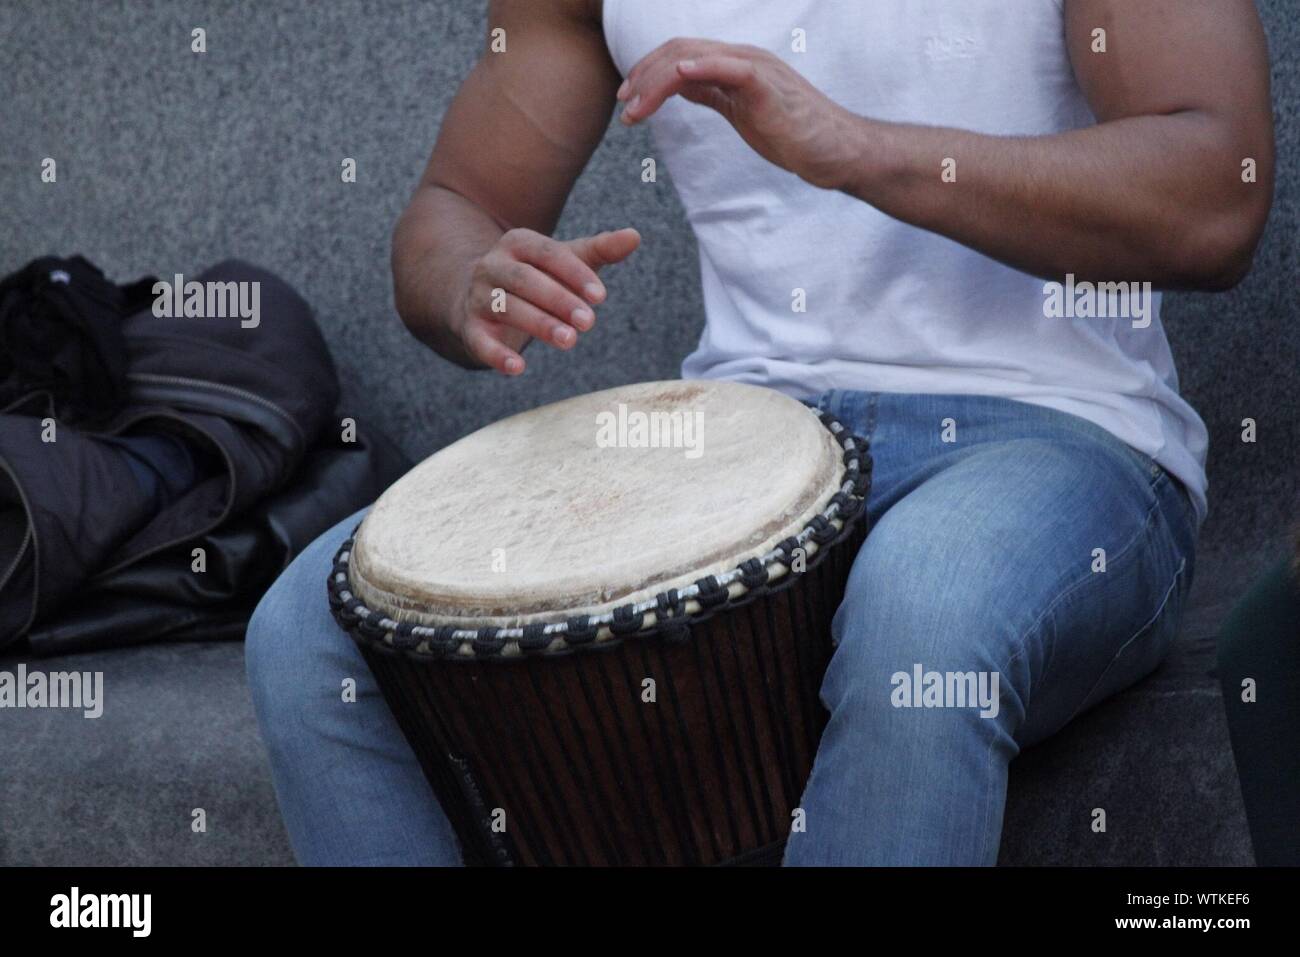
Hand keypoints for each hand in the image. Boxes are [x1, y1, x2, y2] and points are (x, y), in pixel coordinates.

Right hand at [454, 227, 640, 374]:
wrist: (478, 296)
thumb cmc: (536, 276)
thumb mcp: (566, 261)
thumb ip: (600, 249)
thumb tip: (634, 236)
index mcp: (518, 243)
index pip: (548, 254)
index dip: (575, 274)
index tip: (601, 296)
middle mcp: (493, 266)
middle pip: (525, 280)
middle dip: (558, 300)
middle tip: (589, 322)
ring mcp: (479, 297)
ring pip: (507, 308)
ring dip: (539, 324)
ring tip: (569, 341)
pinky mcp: (470, 328)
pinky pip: (480, 341)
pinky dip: (497, 355)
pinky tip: (518, 368)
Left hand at [617, 39, 857, 189]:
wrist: (834, 150)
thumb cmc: (792, 134)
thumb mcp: (741, 110)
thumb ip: (713, 92)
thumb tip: (682, 84)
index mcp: (733, 64)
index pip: (679, 55)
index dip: (647, 73)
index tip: (627, 99)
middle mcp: (741, 58)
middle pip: (679, 51)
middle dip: (643, 77)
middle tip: (624, 106)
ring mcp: (755, 68)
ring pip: (693, 58)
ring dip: (656, 82)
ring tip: (635, 110)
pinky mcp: (767, 87)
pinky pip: (730, 68)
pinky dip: (701, 67)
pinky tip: (677, 76)